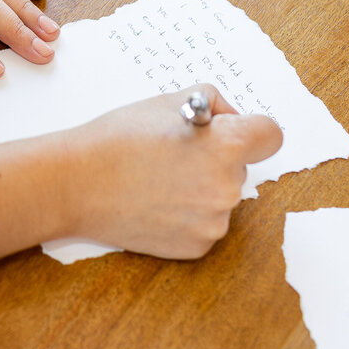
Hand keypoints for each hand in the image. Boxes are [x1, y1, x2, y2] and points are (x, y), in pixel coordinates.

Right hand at [59, 84, 282, 258]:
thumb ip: (213, 103)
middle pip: (239, 167)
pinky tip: (155, 203)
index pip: (271, 135)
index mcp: (226, 146)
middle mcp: (228, 187)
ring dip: (200, 188)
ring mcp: (214, 222)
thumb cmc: (118, 138)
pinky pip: (204, 224)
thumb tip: (232, 120)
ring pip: (221, 197)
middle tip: (174, 154)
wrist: (77, 184)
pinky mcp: (197, 247)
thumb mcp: (167, 101)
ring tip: (158, 180)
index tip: (234, 133)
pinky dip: (186, 216)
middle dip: (215, 158)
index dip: (252, 131)